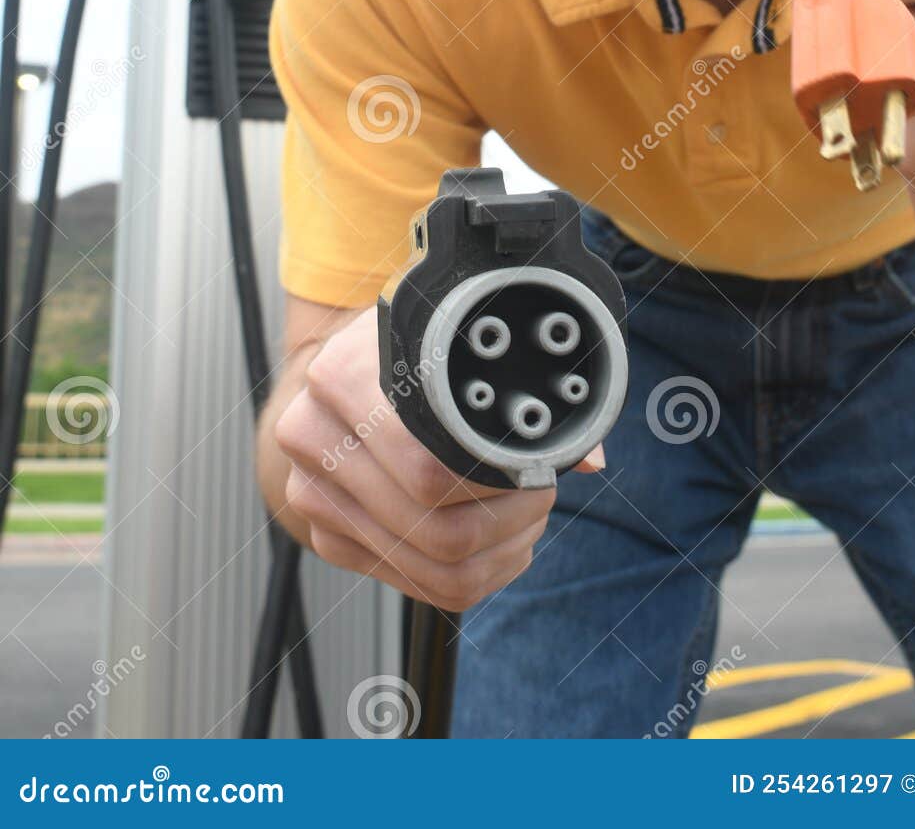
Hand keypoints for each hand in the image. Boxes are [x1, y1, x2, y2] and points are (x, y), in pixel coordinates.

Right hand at [274, 304, 601, 609]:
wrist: (350, 365)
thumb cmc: (415, 345)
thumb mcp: (460, 338)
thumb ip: (523, 390)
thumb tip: (590, 459)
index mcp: (340, 379)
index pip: (429, 469)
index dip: (498, 480)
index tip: (536, 465)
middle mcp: (313, 439)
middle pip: (434, 527)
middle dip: (509, 517)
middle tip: (540, 490)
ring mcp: (314, 495)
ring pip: (432, 566)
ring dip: (499, 551)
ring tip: (527, 514)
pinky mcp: (328, 536)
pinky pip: (418, 586)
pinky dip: (477, 573)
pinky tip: (501, 540)